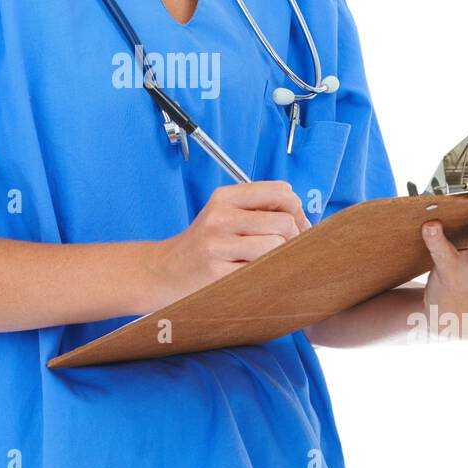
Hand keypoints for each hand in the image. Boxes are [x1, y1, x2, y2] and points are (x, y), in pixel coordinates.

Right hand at [153, 180, 310, 304]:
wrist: (162, 272)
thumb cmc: (203, 246)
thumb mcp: (223, 216)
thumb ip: (259, 211)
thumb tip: (304, 221)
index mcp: (225, 197)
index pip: (280, 192)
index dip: (296, 210)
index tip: (294, 225)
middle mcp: (220, 216)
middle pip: (284, 222)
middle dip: (293, 239)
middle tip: (284, 250)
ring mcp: (217, 245)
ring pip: (275, 247)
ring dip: (278, 259)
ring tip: (265, 264)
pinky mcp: (217, 273)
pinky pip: (260, 272)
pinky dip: (265, 276)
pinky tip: (253, 276)